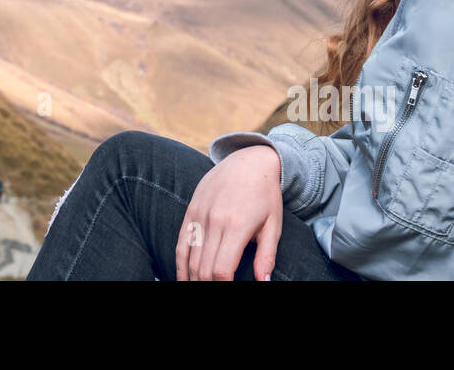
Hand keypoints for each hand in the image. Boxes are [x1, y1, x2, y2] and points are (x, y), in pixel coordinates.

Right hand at [176, 145, 282, 280]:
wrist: (249, 160)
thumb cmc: (265, 195)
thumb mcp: (274, 225)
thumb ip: (266, 256)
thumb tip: (263, 283)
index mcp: (237, 226)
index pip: (222, 270)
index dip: (223, 287)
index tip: (228, 292)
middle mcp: (214, 220)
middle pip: (203, 268)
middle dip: (207, 286)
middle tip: (214, 293)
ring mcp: (199, 214)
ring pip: (190, 258)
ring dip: (193, 280)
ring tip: (198, 289)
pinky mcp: (191, 210)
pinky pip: (180, 244)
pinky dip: (180, 265)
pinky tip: (183, 279)